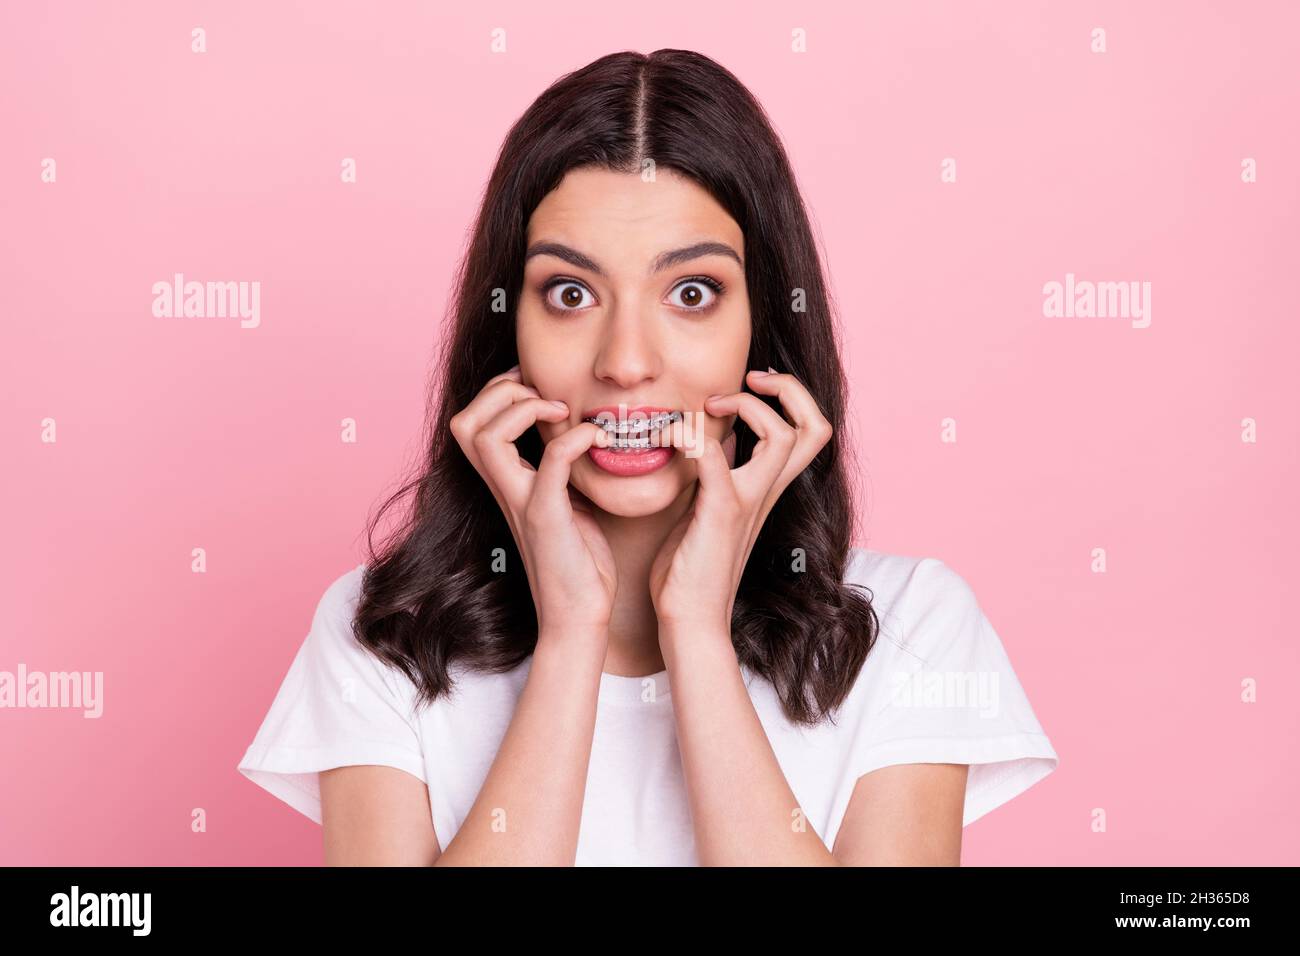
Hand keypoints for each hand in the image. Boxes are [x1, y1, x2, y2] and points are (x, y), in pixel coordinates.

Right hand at [449, 364, 616, 636]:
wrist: (579, 616)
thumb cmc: (578, 562)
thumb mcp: (564, 500)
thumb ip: (558, 468)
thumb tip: (575, 432)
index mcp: (505, 483)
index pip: (470, 422)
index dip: (497, 393)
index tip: (537, 387)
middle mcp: (504, 490)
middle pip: (464, 424)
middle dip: (500, 392)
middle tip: (545, 394)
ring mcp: (521, 503)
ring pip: (485, 439)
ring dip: (524, 409)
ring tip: (561, 411)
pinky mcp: (547, 518)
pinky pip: (549, 465)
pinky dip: (571, 440)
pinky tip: (595, 437)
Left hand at [648, 368, 832, 635]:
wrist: (689, 620)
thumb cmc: (691, 568)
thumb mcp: (707, 507)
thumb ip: (714, 474)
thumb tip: (706, 439)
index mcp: (766, 489)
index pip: (809, 431)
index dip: (790, 397)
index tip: (749, 386)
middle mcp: (766, 492)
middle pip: (817, 428)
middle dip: (790, 389)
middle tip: (750, 381)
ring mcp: (747, 503)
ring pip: (784, 438)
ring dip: (748, 407)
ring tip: (710, 407)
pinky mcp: (719, 515)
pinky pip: (717, 463)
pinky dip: (695, 439)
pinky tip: (671, 438)